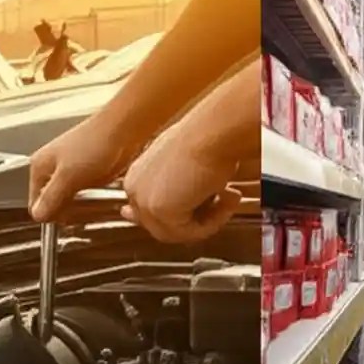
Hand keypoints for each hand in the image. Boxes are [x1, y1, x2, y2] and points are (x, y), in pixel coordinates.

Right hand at [28, 114, 140, 222]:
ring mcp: (70, 169)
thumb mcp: (68, 176)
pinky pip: (84, 193)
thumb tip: (37, 215)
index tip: (67, 219)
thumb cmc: (95, 143)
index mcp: (40, 166)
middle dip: (67, 211)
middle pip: (52, 203)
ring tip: (93, 205)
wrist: (123, 128)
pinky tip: (100, 198)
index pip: (36, 204)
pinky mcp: (88, 171)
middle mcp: (52, 167)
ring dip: (81, 207)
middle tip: (83, 213)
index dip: (51, 215)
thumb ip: (51, 197)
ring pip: (69, 200)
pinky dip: (91, 199)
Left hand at [120, 120, 241, 242]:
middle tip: (224, 203)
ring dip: (210, 220)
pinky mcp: (159, 211)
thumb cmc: (205, 140)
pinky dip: (214, 222)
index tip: (202, 218)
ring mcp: (143, 202)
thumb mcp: (188, 170)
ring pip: (180, 234)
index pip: (152, 216)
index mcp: (136, 178)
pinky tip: (227, 198)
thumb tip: (188, 209)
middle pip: (166, 228)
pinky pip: (192, 233)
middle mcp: (134, 190)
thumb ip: (181, 193)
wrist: (212, 130)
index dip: (181, 219)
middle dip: (198, 220)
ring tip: (229, 197)